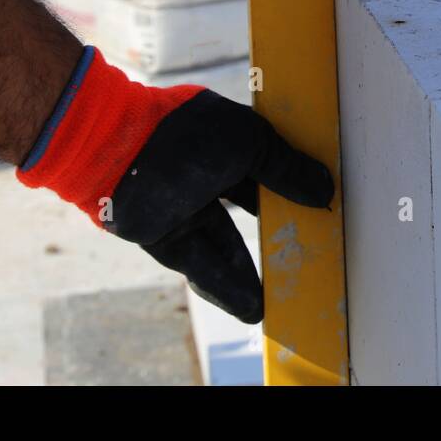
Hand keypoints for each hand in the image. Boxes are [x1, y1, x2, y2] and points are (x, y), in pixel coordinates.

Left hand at [17, 48, 333, 322]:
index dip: (296, 183)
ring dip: (254, 270)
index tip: (324, 206)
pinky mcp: (165, 235)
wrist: (114, 150)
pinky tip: (253, 306)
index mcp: (228, 137)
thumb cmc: (185, 134)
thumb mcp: (249, 143)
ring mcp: (186, 204)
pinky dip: (226, 286)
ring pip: (227, 243)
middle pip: (252, 205)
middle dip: (279, 228)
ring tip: (284, 295)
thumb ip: (287, 169)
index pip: (271, 162)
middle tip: (309, 251)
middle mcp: (207, 170)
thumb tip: (326, 190)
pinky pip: (201, 264)